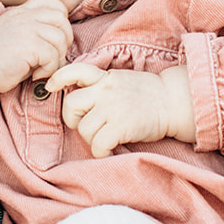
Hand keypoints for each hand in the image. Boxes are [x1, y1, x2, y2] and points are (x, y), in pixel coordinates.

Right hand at [0, 0, 73, 96]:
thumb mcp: (14, 36)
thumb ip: (34, 31)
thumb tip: (63, 39)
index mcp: (21, 12)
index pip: (52, 3)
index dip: (60, 21)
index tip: (51, 40)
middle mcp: (24, 16)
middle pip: (61, 20)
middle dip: (63, 41)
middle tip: (51, 58)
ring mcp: (26, 29)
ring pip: (60, 39)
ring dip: (56, 59)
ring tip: (41, 69)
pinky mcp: (28, 46)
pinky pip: (53, 56)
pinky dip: (48, 70)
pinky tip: (34, 75)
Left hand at [47, 62, 193, 155]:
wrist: (174, 102)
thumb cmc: (150, 95)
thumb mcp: (122, 80)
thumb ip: (103, 85)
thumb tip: (84, 99)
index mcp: (105, 78)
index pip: (76, 71)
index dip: (58, 78)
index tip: (50, 86)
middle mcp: (105, 91)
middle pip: (71, 105)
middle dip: (73, 120)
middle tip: (85, 126)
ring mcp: (111, 108)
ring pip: (84, 129)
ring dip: (91, 140)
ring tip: (105, 140)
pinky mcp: (120, 127)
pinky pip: (97, 145)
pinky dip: (101, 153)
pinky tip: (110, 151)